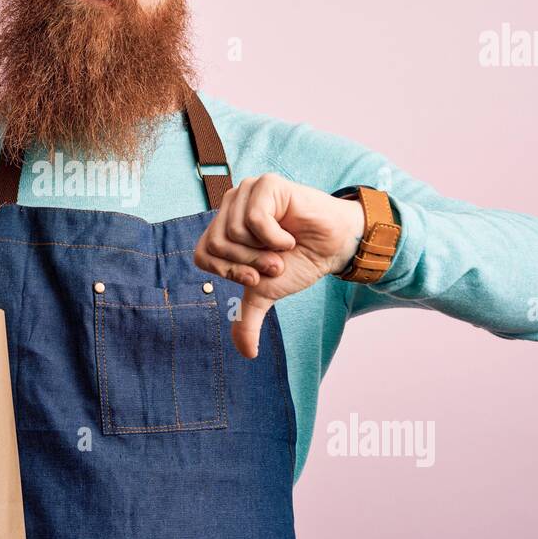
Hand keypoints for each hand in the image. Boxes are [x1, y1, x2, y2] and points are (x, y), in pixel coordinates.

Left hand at [193, 174, 364, 359]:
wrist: (334, 248)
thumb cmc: (298, 262)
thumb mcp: (267, 292)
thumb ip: (248, 318)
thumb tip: (246, 353)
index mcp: (222, 228)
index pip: (203, 254)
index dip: (229, 272)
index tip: (257, 277)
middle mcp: (230, 206)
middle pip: (217, 244)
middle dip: (249, 264)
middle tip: (275, 264)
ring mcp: (247, 191)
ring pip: (234, 232)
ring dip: (264, 252)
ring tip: (284, 250)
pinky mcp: (266, 184)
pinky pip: (255, 218)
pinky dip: (274, 237)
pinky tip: (289, 236)